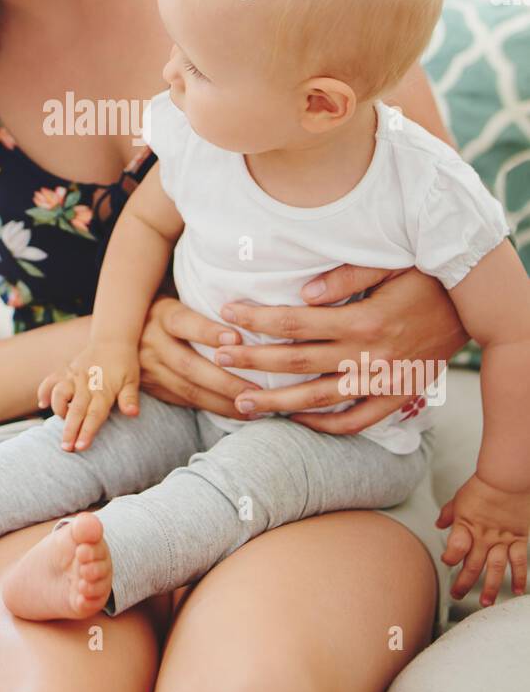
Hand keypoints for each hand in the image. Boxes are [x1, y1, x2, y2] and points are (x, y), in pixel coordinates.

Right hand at [37, 340, 140, 451]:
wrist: (113, 339)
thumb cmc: (125, 364)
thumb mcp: (132, 380)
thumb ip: (130, 398)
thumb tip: (133, 413)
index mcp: (104, 390)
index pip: (95, 414)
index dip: (87, 431)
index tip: (80, 446)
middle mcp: (86, 384)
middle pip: (76, 410)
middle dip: (70, 430)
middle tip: (65, 448)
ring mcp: (74, 376)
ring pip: (59, 393)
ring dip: (58, 409)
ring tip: (61, 422)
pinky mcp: (66, 370)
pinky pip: (50, 380)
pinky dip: (44, 391)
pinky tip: (42, 403)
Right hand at [137, 293, 263, 421]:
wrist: (128, 325)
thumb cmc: (172, 307)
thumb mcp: (179, 296)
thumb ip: (204, 304)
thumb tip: (247, 311)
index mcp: (160, 314)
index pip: (183, 322)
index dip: (208, 331)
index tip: (236, 338)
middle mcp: (150, 342)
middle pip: (188, 365)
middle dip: (225, 380)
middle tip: (256, 388)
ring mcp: (148, 369)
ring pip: (188, 390)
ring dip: (223, 401)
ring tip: (253, 404)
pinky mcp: (152, 387)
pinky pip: (184, 401)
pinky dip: (212, 407)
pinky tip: (237, 411)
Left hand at [212, 266, 467, 431]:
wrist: (474, 310)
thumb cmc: (427, 279)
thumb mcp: (390, 265)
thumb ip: (345, 277)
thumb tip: (301, 292)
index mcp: (362, 320)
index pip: (295, 320)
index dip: (257, 317)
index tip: (227, 310)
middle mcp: (368, 356)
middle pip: (296, 363)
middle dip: (252, 360)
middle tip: (217, 356)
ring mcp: (381, 382)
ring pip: (318, 399)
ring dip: (276, 403)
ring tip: (239, 403)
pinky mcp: (394, 398)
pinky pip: (354, 421)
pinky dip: (323, 426)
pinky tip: (295, 420)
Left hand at [436, 474, 529, 606]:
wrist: (507, 477)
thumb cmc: (482, 485)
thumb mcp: (459, 498)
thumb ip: (449, 514)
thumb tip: (439, 524)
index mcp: (465, 526)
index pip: (454, 549)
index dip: (449, 558)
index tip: (447, 562)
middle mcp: (483, 536)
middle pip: (472, 565)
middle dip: (463, 583)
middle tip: (457, 596)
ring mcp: (502, 539)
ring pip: (495, 569)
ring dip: (490, 588)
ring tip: (485, 603)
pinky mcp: (519, 538)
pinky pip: (519, 561)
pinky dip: (519, 577)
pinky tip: (517, 591)